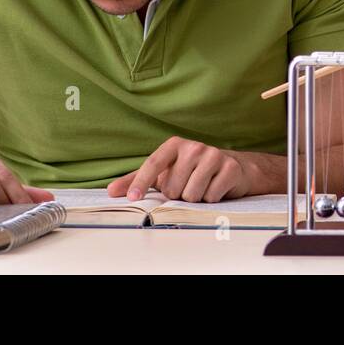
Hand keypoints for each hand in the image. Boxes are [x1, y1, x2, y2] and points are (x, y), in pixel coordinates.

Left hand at [106, 136, 253, 202]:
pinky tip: (215, 188)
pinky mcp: (230, 168)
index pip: (153, 163)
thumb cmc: (192, 171)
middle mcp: (194, 147)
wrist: (232, 168)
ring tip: (201, 187)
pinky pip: (211, 196)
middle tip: (187, 186)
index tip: (132, 198)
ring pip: (192, 195)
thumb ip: (137, 180)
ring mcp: (214, 155)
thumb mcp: (164, 172)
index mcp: (174, 145)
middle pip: (173, 188)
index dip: (141, 182)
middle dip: (178, 195)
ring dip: (195, 199)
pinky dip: (211, 199)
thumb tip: (111, 192)